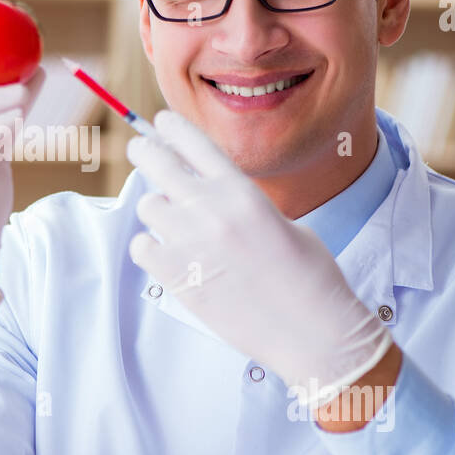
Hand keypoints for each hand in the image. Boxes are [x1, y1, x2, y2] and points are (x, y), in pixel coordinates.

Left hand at [125, 109, 392, 406]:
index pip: (195, 143)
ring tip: (172, 225)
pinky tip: (166, 256)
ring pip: (147, 206)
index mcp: (243, 192)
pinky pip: (142, 247)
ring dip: (157, 211)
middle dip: (145, 152)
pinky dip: (149, 249)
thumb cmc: (311, 278)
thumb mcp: (283, 223)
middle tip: (140, 151)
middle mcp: (212, 210)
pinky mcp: (177, 277)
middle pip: (157, 162)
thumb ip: (241, 206)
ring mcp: (191, 243)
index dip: (172, 128)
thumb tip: (209, 201)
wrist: (314, 332)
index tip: (159, 122)